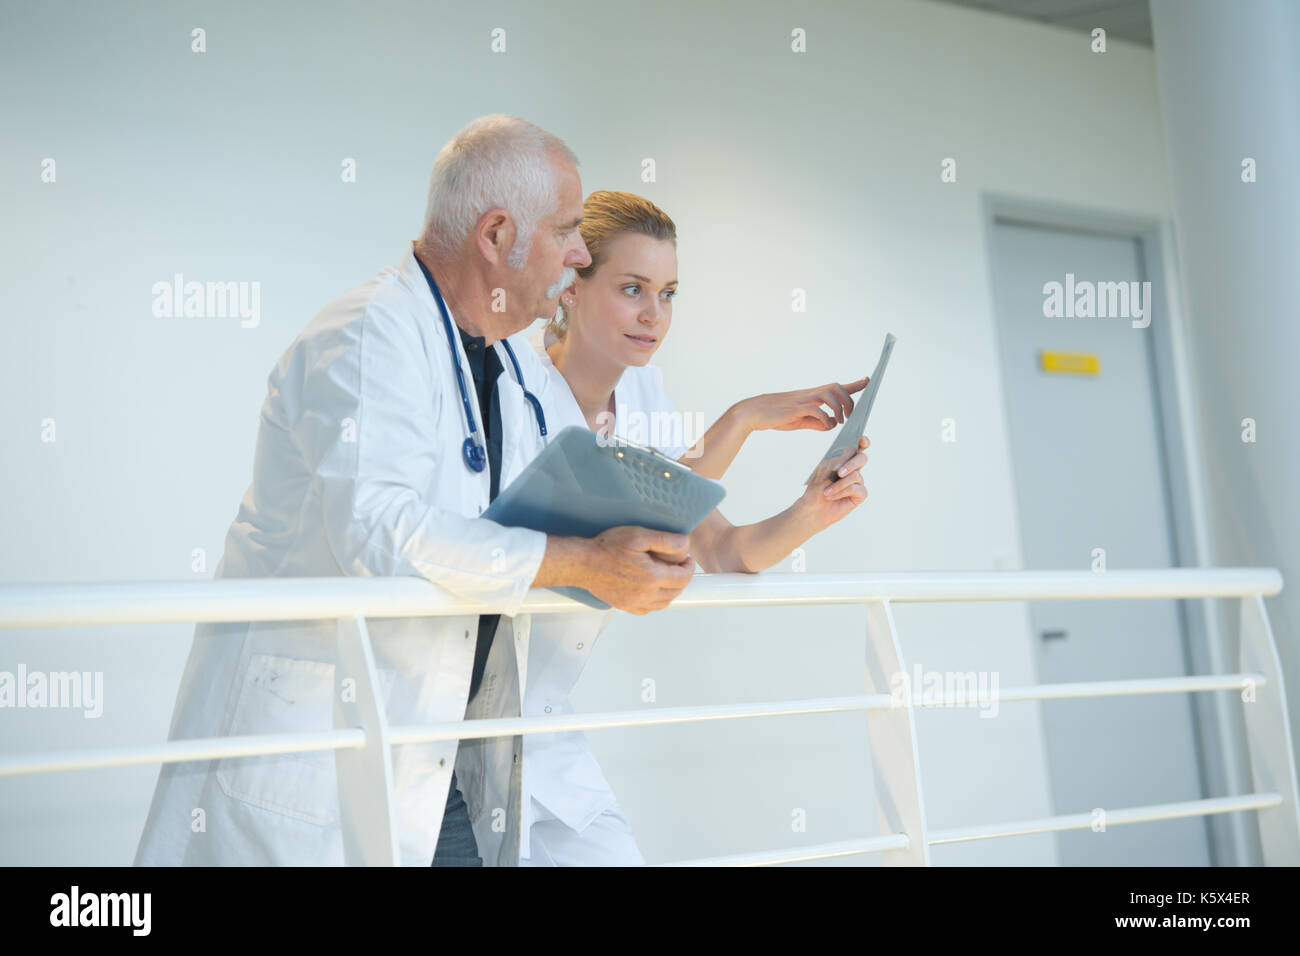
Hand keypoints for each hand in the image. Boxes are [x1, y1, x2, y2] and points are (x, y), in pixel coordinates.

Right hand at [581, 526, 695, 614]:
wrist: (582, 563)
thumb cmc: (607, 548)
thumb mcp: (638, 536)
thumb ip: (666, 540)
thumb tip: (685, 545)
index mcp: (652, 577)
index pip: (684, 577)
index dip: (689, 567)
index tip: (686, 559)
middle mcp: (646, 594)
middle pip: (676, 591)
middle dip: (681, 578)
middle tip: (677, 565)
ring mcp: (634, 603)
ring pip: (664, 603)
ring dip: (671, 590)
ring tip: (667, 576)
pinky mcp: (624, 606)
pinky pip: (648, 609)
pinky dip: (655, 601)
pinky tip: (651, 590)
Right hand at [738, 376, 869, 431]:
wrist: (755, 412)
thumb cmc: (777, 415)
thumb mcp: (800, 420)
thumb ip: (817, 422)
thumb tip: (832, 425)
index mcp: (813, 395)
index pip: (838, 387)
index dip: (854, 384)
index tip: (868, 380)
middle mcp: (811, 394)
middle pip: (838, 387)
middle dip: (849, 400)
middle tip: (849, 417)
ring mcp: (804, 400)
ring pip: (831, 395)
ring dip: (839, 409)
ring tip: (839, 421)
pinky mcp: (797, 408)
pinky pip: (818, 410)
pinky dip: (826, 418)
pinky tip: (827, 425)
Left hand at [794, 436, 868, 530]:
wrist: (812, 508)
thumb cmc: (816, 488)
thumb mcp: (824, 471)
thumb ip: (838, 460)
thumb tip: (851, 454)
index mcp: (844, 460)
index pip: (857, 447)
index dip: (863, 442)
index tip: (862, 439)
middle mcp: (853, 469)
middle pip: (862, 458)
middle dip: (851, 464)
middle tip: (838, 472)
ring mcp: (858, 482)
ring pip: (856, 475)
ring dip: (839, 484)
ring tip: (826, 491)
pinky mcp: (860, 495)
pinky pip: (857, 489)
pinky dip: (842, 492)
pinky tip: (831, 496)